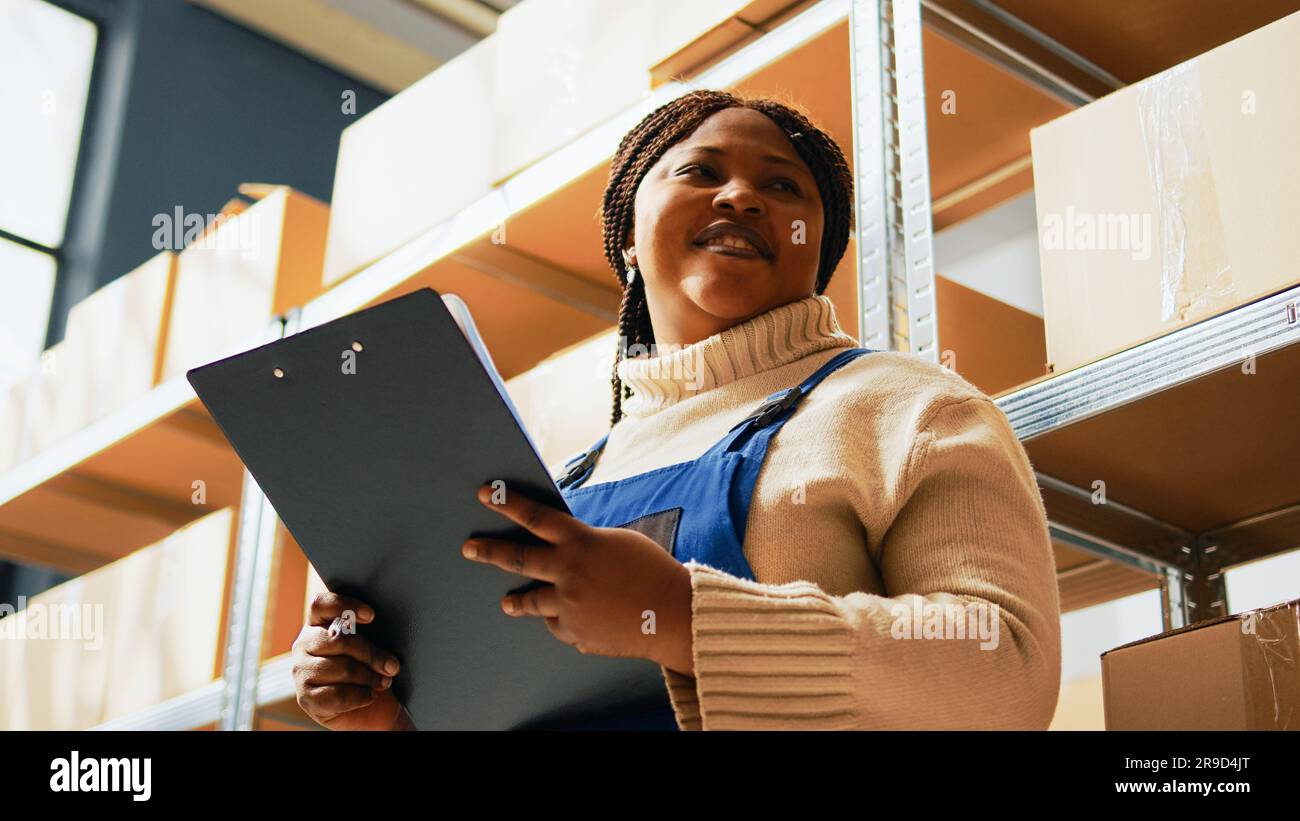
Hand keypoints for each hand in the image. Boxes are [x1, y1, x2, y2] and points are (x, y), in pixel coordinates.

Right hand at [291, 593, 407, 729]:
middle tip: (392, 666)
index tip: (371, 616)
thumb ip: (368, 632)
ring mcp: (301, 671)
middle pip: (339, 640)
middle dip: (371, 654)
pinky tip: (369, 695)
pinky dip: (360, 696)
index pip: (321, 604)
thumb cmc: (366, 668)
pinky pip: (338, 694)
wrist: (365, 708)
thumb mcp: (368, 645)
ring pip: (341, 668)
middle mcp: (304, 644)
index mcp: (318, 623)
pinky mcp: (305, 697)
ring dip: (369, 677)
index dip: (345, 605)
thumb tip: (387, 628)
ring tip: (383, 682)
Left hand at [463, 483, 694, 673]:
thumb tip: (561, 549)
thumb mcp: (618, 542)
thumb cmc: (652, 572)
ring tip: (507, 603)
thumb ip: (584, 544)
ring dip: (516, 601)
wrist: (674, 615)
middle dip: (489, 551)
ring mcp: (567, 605)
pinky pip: (558, 624)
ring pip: (529, 601)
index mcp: (581, 542)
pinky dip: (565, 621)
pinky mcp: (574, 633)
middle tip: (469, 548)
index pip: (535, 517)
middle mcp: (568, 572)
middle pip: (517, 558)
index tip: (485, 494)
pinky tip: (579, 619)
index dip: (507, 503)